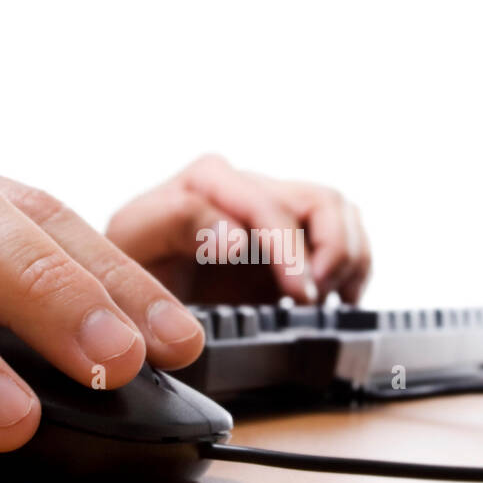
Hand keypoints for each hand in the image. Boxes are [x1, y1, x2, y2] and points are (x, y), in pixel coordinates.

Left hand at [105, 154, 371, 304]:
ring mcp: (274, 208)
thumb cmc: (128, 265)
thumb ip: (179, 224)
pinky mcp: (293, 235)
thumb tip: (237, 236)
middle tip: (310, 300)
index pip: (266, 204)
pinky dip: (354, 266)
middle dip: (328, 254)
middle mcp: (247, 187)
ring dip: (347, 258)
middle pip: (318, 201)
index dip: (288, 249)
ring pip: (340, 212)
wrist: (131, 290)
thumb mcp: (136, 242)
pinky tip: (335, 299)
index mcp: (206, 182)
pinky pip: (346, 233)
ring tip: (324, 299)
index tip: (297, 292)